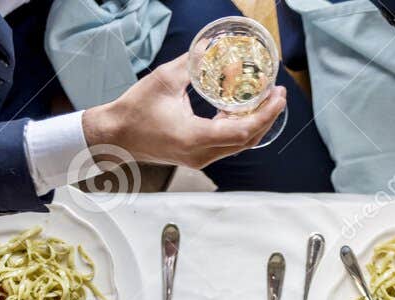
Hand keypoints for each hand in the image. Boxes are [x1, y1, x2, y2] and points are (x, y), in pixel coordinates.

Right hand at [82, 54, 285, 172]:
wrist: (117, 136)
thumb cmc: (135, 110)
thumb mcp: (165, 80)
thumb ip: (192, 63)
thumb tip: (211, 46)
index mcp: (196, 138)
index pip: (243, 130)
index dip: (265, 113)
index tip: (278, 95)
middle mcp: (201, 154)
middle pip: (247, 140)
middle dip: (267, 117)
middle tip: (278, 94)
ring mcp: (200, 158)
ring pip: (239, 145)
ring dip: (255, 123)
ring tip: (265, 100)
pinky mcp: (197, 156)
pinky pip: (226, 144)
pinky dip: (239, 127)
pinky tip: (241, 108)